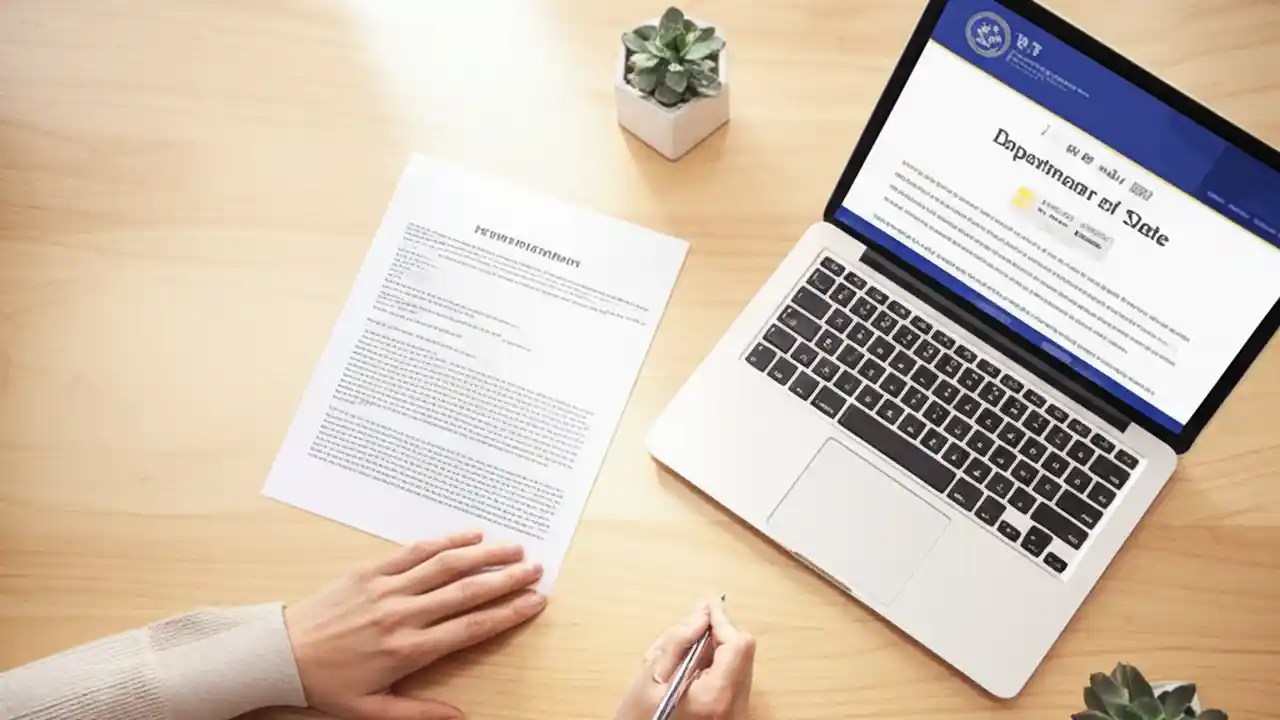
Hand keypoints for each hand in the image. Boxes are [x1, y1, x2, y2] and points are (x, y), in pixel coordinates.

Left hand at [284, 530, 546, 719]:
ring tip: (514, 548)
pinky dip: (445, 540)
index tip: (534, 603)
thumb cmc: (327, 684)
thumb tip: (462, 718)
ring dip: (484, 554)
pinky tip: (469, 535)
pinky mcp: (370, 571)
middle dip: (507, 579)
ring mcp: (387, 588)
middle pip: (467, 591)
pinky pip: (415, 551)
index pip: (471, 627)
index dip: (508, 613)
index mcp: (408, 650)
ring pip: (445, 565)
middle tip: (536, 570)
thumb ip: (420, 714)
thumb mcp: (372, 710)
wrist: (280, 653)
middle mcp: (403, 614)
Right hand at [613, 598, 755, 719]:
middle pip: (742, 652)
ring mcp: (737, 712)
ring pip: (738, 662)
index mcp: (715, 697)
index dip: (722, 620)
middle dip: (717, 633)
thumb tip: (701, 614)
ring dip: (715, 648)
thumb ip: (677, 641)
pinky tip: (689, 670)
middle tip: (689, 628)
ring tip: (680, 654)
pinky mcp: (733, 714)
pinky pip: (733, 677)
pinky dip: (715, 665)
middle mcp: (734, 707)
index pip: (737, 645)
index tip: (707, 605)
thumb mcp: (650, 679)